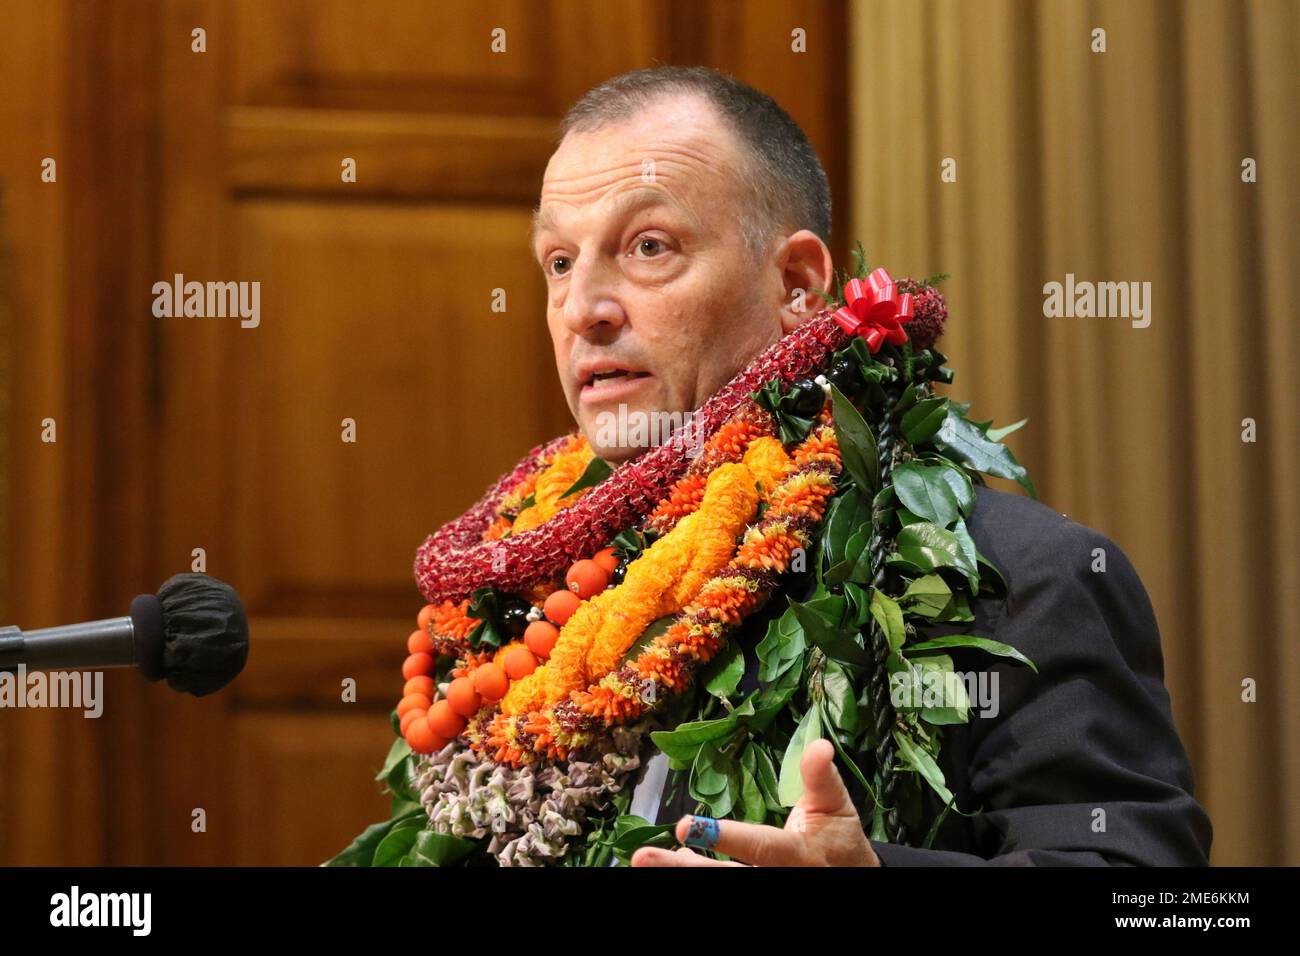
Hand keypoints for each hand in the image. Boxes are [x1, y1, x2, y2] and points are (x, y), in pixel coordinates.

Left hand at [630, 739, 880, 866]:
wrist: (853, 878)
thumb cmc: (839, 841)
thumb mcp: (836, 806)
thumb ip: (821, 778)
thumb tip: (819, 746)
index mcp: (795, 855)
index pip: (760, 848)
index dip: (725, 839)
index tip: (687, 827)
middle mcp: (774, 877)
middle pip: (726, 877)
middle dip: (685, 868)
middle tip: (646, 856)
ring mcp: (761, 886)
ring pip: (716, 884)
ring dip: (678, 871)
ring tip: (643, 859)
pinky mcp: (753, 888)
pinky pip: (716, 886)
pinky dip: (688, 873)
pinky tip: (666, 862)